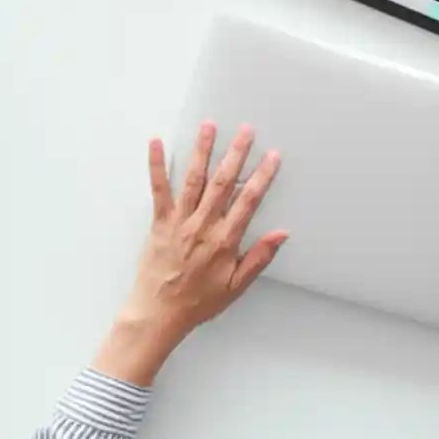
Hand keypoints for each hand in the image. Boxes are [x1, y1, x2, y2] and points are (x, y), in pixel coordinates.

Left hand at [93, 123, 287, 386]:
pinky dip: (156, 165)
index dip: (262, 176)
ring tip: (209, 126)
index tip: (272, 156)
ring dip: (202, 150)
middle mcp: (203, 226)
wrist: (159, 313)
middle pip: (223, 182)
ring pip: (194, 179)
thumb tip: (282, 234)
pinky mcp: (159, 222)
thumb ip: (259, 258)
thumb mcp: (236, 287)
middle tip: (246, 129)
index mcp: (225, 241)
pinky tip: (155, 142)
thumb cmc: (198, 302)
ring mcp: (180, 221)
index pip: (248, 201)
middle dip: (236, 153)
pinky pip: (158, 189)